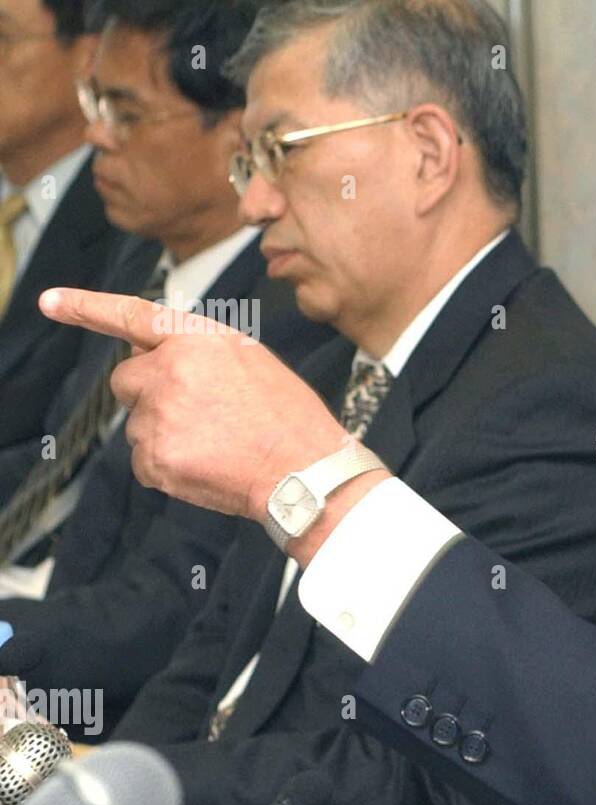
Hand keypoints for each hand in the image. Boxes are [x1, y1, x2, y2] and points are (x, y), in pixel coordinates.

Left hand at [39, 288, 348, 520]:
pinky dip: (170, 467)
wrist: (304, 471)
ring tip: (218, 444)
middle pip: (126, 380)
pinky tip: (209, 466)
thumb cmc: (288, 418)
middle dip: (148, 395)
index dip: (86, 307)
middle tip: (197, 415)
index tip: (50, 301)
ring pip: (138, 424)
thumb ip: (199, 354)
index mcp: (197, 340)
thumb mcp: (251, 362)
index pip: (131, 316)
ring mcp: (159, 417)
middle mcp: (170, 372)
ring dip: (166, 433)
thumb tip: (158, 362)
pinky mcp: (155, 458)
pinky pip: (146, 461)